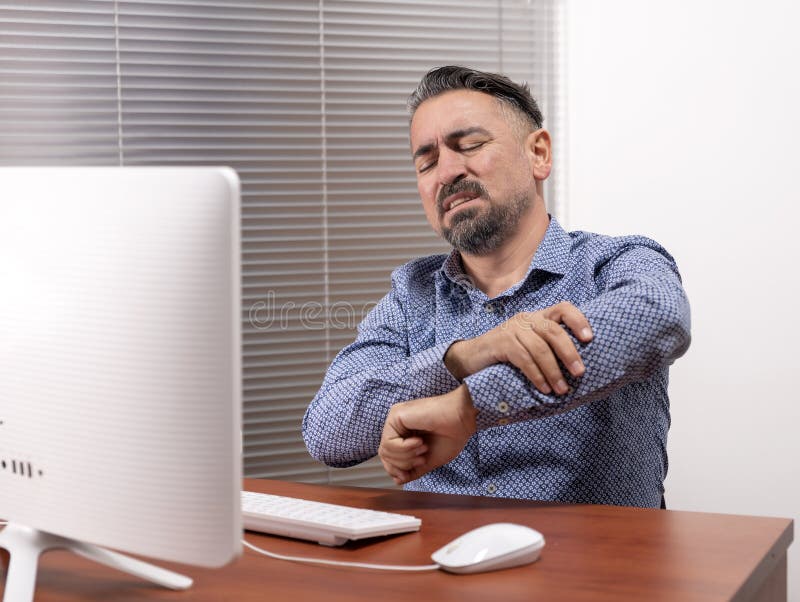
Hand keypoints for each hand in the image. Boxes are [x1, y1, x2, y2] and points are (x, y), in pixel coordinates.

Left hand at [378, 385, 476, 484]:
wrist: (462, 420)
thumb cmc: (451, 436)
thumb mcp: (429, 459)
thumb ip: (413, 469)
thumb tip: (397, 480)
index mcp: (404, 434)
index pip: (389, 457)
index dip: (397, 470)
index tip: (412, 472)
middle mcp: (397, 425)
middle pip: (385, 455)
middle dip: (403, 465)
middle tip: (422, 459)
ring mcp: (395, 419)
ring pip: (385, 450)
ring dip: (406, 457)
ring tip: (423, 449)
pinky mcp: (396, 415)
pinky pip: (389, 442)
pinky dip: (405, 448)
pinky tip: (420, 441)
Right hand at [444, 301, 592, 394]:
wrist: (470, 359)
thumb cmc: (505, 355)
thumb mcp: (528, 345)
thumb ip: (547, 347)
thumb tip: (577, 366)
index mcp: (537, 317)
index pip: (563, 308)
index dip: (578, 321)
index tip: (590, 339)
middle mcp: (526, 319)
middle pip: (554, 331)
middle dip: (569, 353)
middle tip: (580, 373)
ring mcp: (512, 329)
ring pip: (540, 348)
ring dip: (553, 371)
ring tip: (562, 390)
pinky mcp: (501, 343)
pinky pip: (524, 359)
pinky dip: (537, 375)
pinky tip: (544, 388)